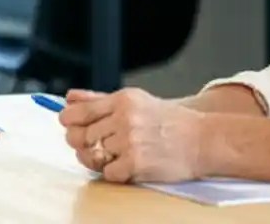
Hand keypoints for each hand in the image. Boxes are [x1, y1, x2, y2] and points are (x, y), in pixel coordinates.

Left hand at [59, 87, 206, 183]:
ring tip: (113, 155)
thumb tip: (68, 98)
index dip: (68, 120)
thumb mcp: (135, 101)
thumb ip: (99, 100)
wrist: (202, 139)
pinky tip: (125, 166)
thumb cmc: (168, 121)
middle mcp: (124, 119)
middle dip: (81, 142)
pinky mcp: (137, 163)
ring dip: (99, 158)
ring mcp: (130, 142)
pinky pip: (108, 173)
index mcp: (122, 100)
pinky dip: (113, 172)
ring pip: (94, 155)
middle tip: (90, 145)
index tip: (67, 125)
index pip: (80, 111)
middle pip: (82, 135)